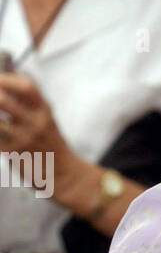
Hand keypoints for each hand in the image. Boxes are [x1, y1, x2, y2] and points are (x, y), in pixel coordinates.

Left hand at [0, 73, 77, 187]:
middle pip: (4, 100)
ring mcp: (23, 138)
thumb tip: (5, 82)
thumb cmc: (50, 143)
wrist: (62, 173)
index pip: (26, 86)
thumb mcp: (45, 118)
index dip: (7, 79)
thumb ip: (28, 101)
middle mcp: (35, 123)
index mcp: (44, 110)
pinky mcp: (13, 153)